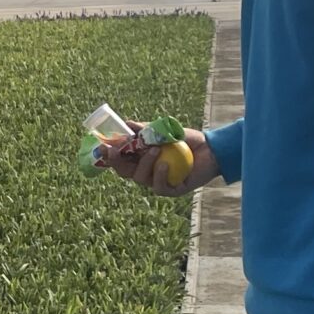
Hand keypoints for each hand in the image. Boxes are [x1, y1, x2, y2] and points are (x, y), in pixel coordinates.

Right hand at [104, 124, 220, 195]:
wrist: (212, 149)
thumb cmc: (188, 140)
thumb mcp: (165, 131)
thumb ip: (147, 130)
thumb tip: (127, 123)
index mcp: (141, 158)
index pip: (119, 159)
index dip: (108, 155)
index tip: (100, 146)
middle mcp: (146, 172)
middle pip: (124, 172)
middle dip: (116, 162)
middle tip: (114, 150)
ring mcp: (158, 182)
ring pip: (140, 178)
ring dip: (144, 164)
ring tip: (154, 150)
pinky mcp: (173, 190)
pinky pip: (160, 187)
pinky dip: (160, 175)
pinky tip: (164, 164)